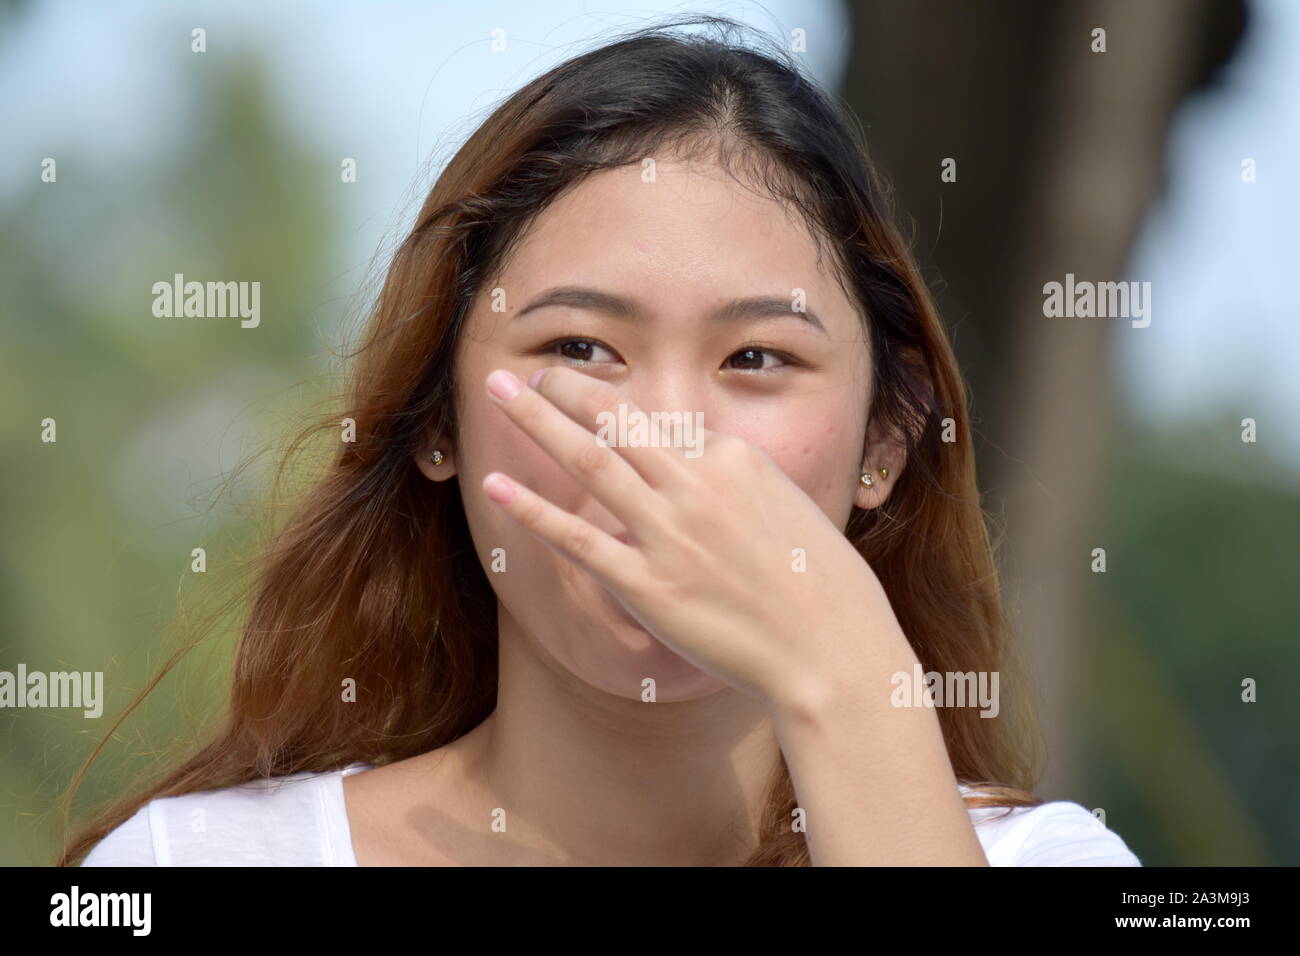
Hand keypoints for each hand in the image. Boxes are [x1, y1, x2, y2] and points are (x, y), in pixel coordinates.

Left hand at [480, 365, 915, 715]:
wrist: (831, 650)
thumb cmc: (824, 587)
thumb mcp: (789, 508)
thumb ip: (737, 484)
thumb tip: (701, 474)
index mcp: (735, 458)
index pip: (670, 429)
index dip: (632, 423)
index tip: (602, 412)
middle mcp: (696, 484)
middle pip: (618, 422)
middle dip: (568, 389)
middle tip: (531, 371)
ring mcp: (667, 533)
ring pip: (589, 460)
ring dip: (538, 422)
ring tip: (501, 392)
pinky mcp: (645, 585)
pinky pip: (576, 539)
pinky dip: (531, 509)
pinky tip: (494, 485)